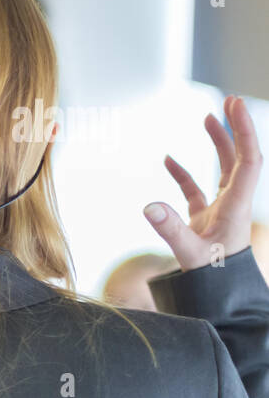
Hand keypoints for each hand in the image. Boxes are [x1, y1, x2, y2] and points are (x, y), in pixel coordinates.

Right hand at [144, 95, 261, 270]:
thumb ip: (170, 228)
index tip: (233, 107)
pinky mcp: (206, 220)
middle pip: (240, 158)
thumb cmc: (213, 277)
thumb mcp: (191, 253)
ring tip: (208, 118)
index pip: (248, 160)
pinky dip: (184, 174)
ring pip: (224, 169)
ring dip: (218, 144)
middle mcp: (233, 204)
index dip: (243, 131)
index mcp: (237, 206)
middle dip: (235, 129)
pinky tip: (169, 160)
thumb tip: (148, 204)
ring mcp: (220, 210)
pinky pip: (197, 190)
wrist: (220, 297)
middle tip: (228, 101)